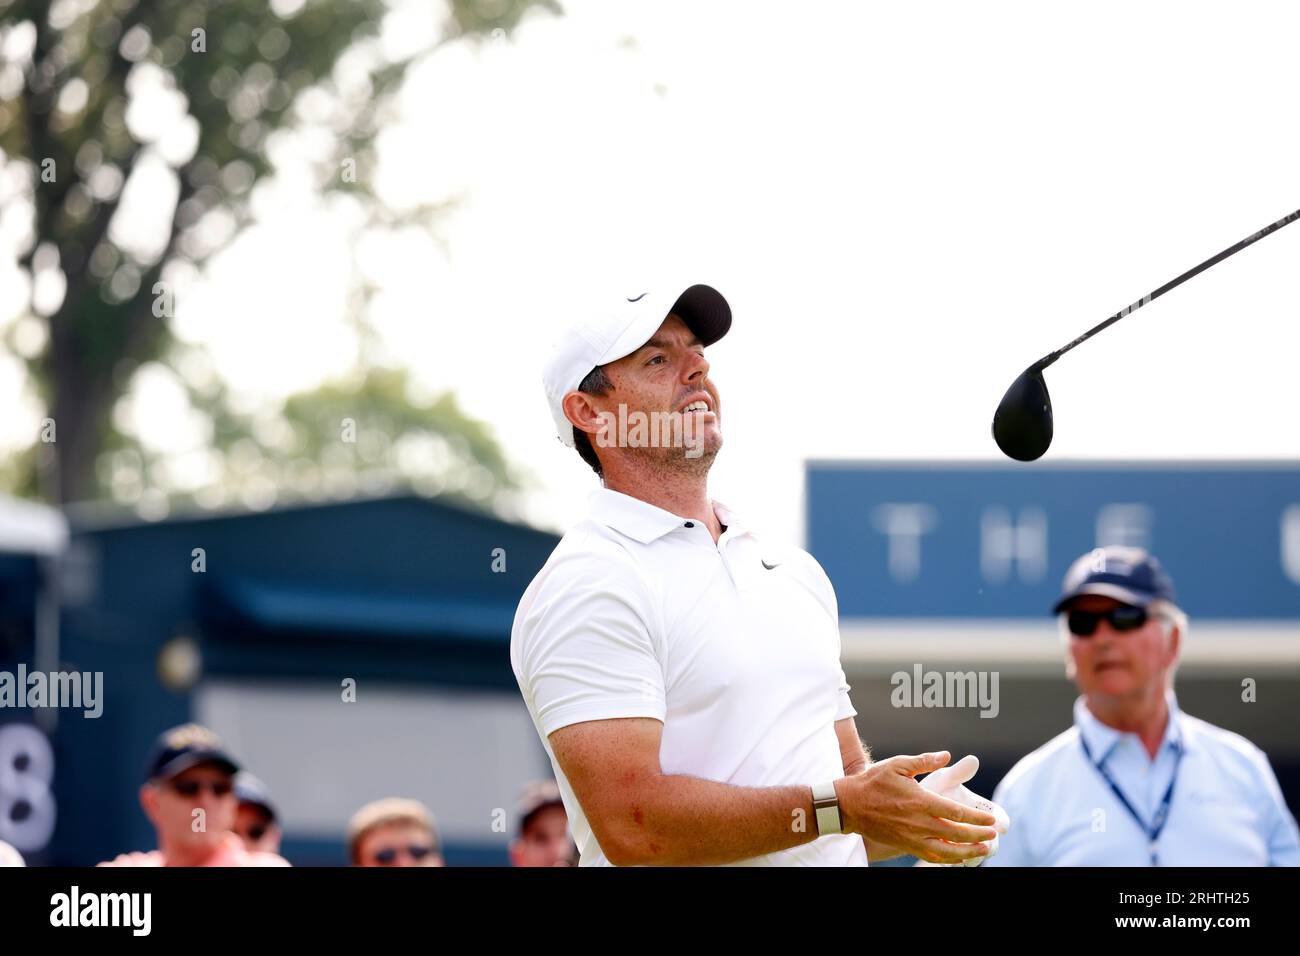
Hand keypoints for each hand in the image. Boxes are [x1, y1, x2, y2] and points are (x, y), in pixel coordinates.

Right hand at [835, 751, 999, 864]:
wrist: (849, 805)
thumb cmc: (873, 782)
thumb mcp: (897, 764)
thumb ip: (924, 761)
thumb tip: (947, 755)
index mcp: (919, 801)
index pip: (955, 812)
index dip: (975, 818)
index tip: (990, 820)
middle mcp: (918, 822)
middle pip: (955, 834)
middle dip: (977, 835)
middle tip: (993, 834)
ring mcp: (912, 837)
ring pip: (946, 850)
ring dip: (967, 852)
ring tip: (983, 849)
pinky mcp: (905, 845)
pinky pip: (931, 856)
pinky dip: (947, 859)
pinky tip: (958, 857)